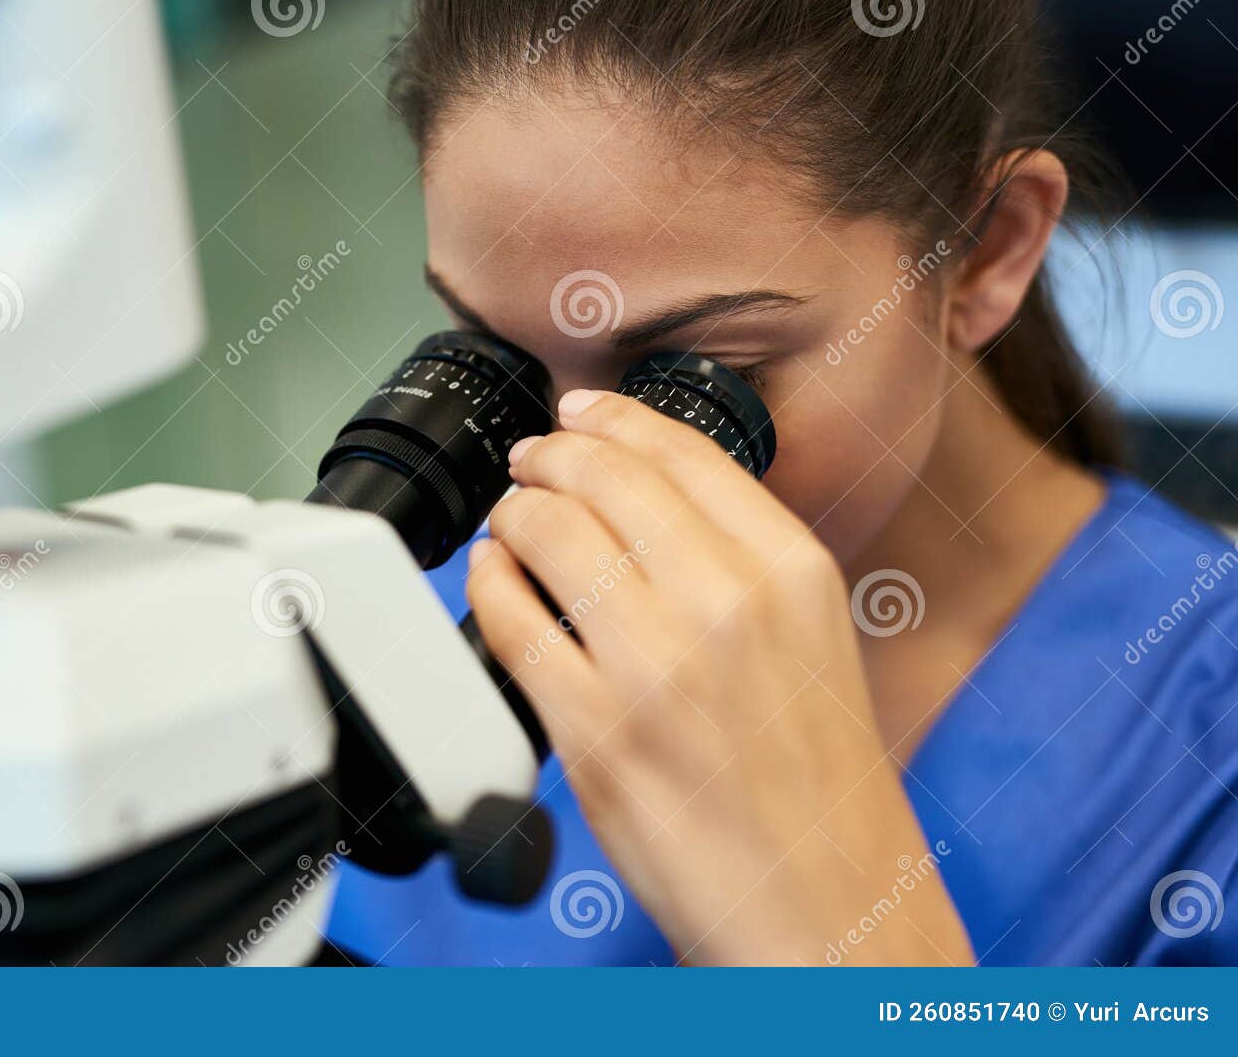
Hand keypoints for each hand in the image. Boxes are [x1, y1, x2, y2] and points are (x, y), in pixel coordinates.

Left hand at [466, 389, 972, 965]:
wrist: (825, 903)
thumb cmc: (819, 782)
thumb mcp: (816, 637)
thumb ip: (744, 561)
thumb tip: (649, 497)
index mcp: (789, 571)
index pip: (679, 452)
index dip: (612, 420)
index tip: (579, 412)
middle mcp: (724, 602)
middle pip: (602, 477)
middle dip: (549, 455)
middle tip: (531, 460)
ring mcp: (653, 665)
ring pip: (547, 533)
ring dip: (514, 512)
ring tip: (510, 520)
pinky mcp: (593, 730)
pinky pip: (511, 619)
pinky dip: (490, 582)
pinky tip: (493, 577)